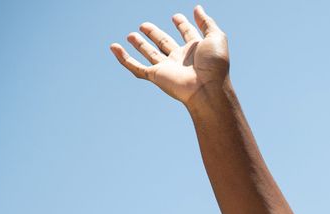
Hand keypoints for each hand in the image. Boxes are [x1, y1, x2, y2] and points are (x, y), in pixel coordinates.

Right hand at [109, 6, 229, 107]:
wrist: (208, 88)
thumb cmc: (214, 64)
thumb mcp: (216, 37)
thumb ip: (206, 22)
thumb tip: (197, 7)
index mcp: (196, 49)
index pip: (187, 34)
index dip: (182, 25)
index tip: (176, 17)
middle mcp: (181, 59)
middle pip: (165, 43)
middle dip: (155, 34)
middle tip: (145, 25)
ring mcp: (168, 68)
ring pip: (150, 54)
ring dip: (140, 45)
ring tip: (131, 35)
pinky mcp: (156, 76)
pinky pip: (136, 67)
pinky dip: (124, 58)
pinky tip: (114, 47)